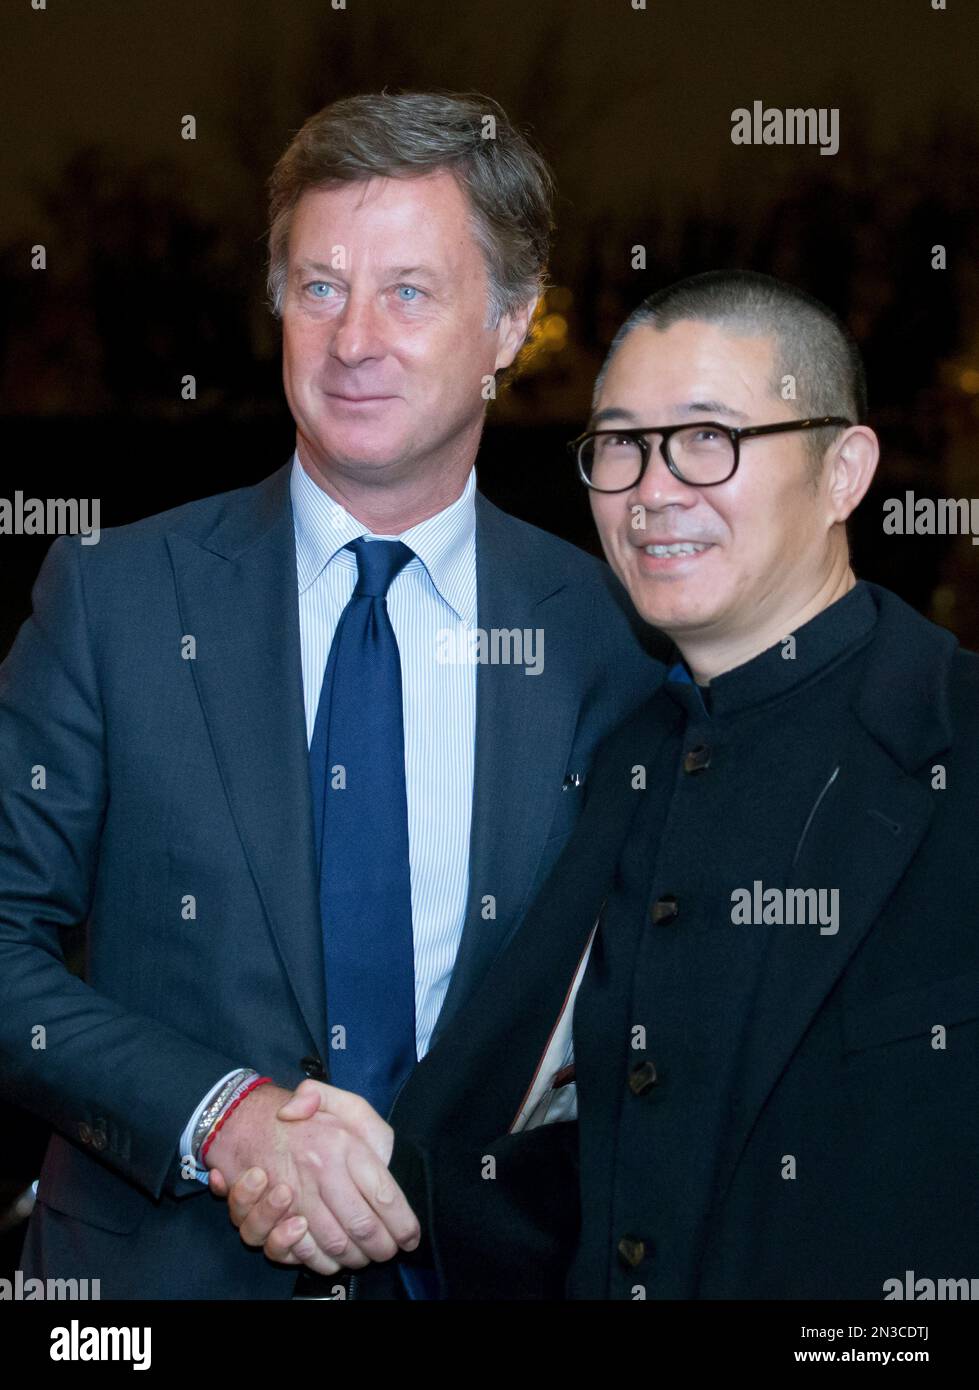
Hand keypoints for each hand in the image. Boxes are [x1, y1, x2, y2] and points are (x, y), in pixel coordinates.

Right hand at [206, 1080, 419, 1274]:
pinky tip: (332, 1257)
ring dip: (355, 1258)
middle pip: (362, 1226)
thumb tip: (370, 1143)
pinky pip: (300, 1252)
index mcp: (343, 1144)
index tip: (411, 1238)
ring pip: (335, 1244)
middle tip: (389, 1251)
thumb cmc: (303, 1119)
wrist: (245, 1122)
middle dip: (382, 1248)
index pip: (383, 1194)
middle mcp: (320, 1170)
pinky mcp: (270, 1216)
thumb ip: (358, 1111)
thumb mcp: (338, 1101)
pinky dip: (320, 1262)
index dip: (402, 1223)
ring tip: (365, 1256)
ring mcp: (294, 1196)